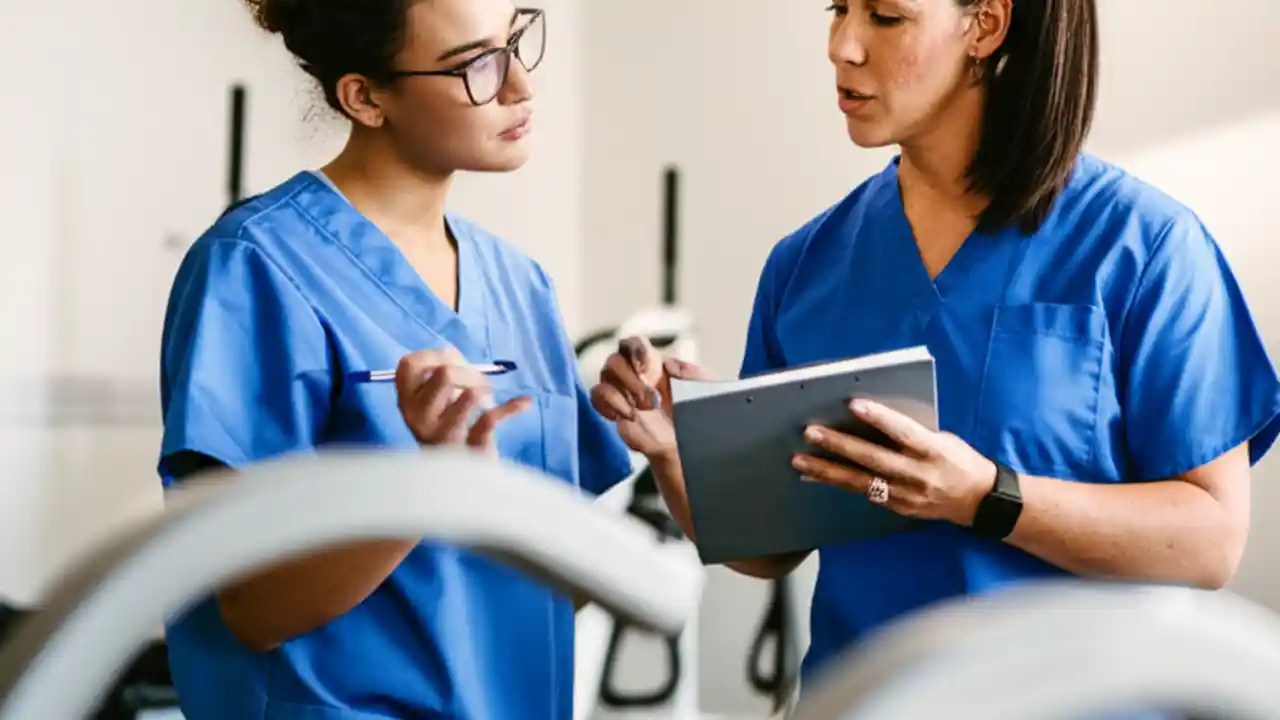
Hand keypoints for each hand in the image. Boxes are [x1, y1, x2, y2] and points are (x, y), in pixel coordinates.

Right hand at [395, 348, 530, 451]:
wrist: (462, 480)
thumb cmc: (451, 430)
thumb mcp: (438, 401)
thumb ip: (442, 373)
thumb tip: (452, 355)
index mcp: (407, 403)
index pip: (409, 364)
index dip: (433, 355)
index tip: (451, 362)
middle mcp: (419, 418)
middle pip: (445, 374)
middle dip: (469, 371)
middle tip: (478, 385)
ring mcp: (443, 435)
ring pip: (469, 395)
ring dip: (484, 390)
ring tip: (488, 398)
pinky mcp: (470, 449)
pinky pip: (493, 418)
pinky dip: (512, 407)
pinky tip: (525, 402)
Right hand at [589, 336, 705, 460]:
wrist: (687, 439)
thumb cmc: (696, 409)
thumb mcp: (702, 387)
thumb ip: (689, 372)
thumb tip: (670, 366)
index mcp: (653, 361)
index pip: (633, 343)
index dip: (635, 350)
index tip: (647, 366)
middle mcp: (632, 372)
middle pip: (614, 361)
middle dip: (632, 380)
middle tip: (652, 400)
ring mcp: (621, 391)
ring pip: (603, 379)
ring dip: (620, 395)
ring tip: (641, 411)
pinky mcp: (614, 409)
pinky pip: (598, 399)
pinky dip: (609, 406)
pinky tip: (628, 416)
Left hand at [793, 399, 996, 526]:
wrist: (978, 500)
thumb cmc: (957, 458)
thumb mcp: (942, 439)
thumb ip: (910, 432)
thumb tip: (870, 418)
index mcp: (933, 450)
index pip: (903, 432)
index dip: (879, 418)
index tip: (852, 404)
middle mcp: (918, 475)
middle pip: (873, 459)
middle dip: (839, 445)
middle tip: (811, 432)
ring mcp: (905, 495)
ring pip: (860, 481)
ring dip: (826, 469)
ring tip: (799, 459)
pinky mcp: (896, 508)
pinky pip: (861, 493)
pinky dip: (835, 483)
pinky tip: (813, 475)